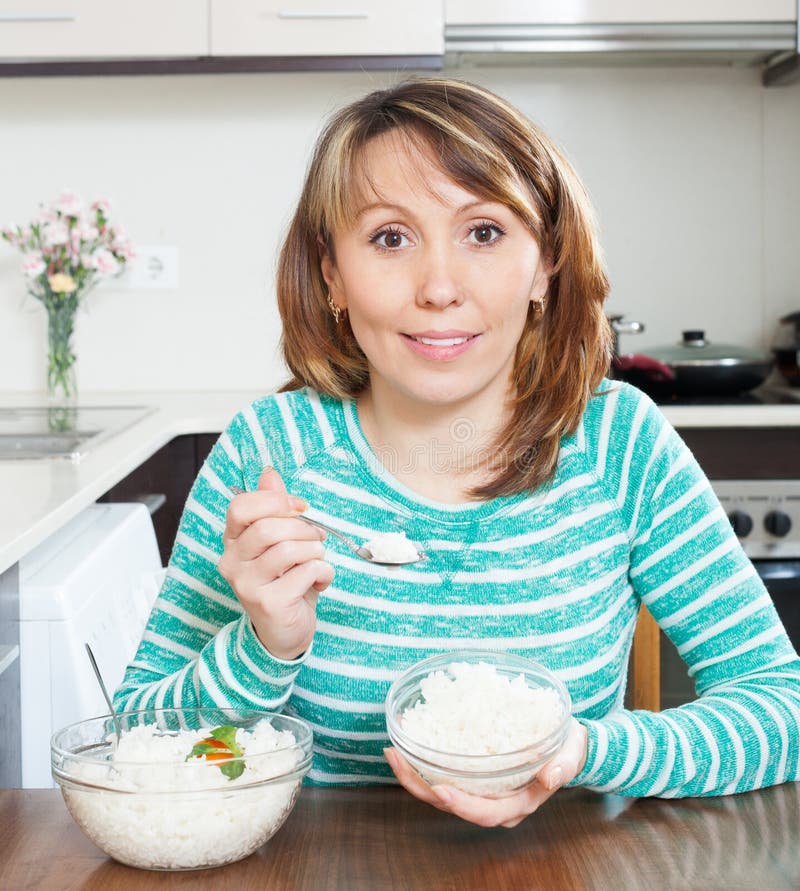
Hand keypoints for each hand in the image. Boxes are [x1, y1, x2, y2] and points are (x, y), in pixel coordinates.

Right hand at [218, 467, 333, 659]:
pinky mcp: (268, 603)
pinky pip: (306, 571)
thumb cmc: (285, 581)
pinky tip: (320, 582)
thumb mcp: (280, 541)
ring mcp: (247, 584)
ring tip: (317, 562)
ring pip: (290, 549)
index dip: (275, 501)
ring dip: (315, 551)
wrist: (285, 631)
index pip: (240, 507)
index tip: (300, 508)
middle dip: (303, 529)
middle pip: (268, 528)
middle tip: (317, 539)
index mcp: (233, 541)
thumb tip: (269, 473)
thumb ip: (273, 507)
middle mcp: (232, 562)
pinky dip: (323, 573)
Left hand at [384, 717, 587, 827]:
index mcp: (517, 805)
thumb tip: (549, 776)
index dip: (461, 804)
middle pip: (453, 805)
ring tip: (393, 752)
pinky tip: (408, 745)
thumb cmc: (567, 750)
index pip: (484, 813)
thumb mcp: (569, 754)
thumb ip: (562, 766)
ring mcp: (482, 794)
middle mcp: (495, 804)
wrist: (567, 747)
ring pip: (442, 794)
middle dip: (421, 786)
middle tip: (397, 759)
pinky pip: (445, 777)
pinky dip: (424, 764)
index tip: (440, 789)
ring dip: (415, 776)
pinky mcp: (474, 779)